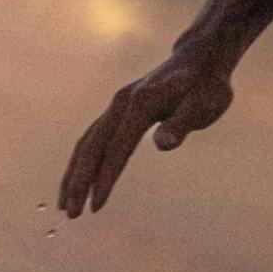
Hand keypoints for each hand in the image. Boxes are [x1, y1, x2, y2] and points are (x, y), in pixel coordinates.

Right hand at [57, 48, 234, 221]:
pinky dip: (81, 161)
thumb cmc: (207, 85)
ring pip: (86, 143)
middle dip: (79, 181)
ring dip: (74, 174)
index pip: (118, 148)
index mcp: (141, 104)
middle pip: (92, 146)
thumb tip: (163, 145)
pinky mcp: (118, 110)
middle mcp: (121, 103)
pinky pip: (92, 138)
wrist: (201, 58)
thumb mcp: (205, 104)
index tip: (96, 206)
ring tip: (65, 205)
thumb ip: (182, 123)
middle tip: (71, 214)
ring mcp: (117, 105)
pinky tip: (76, 181)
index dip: (106, 178)